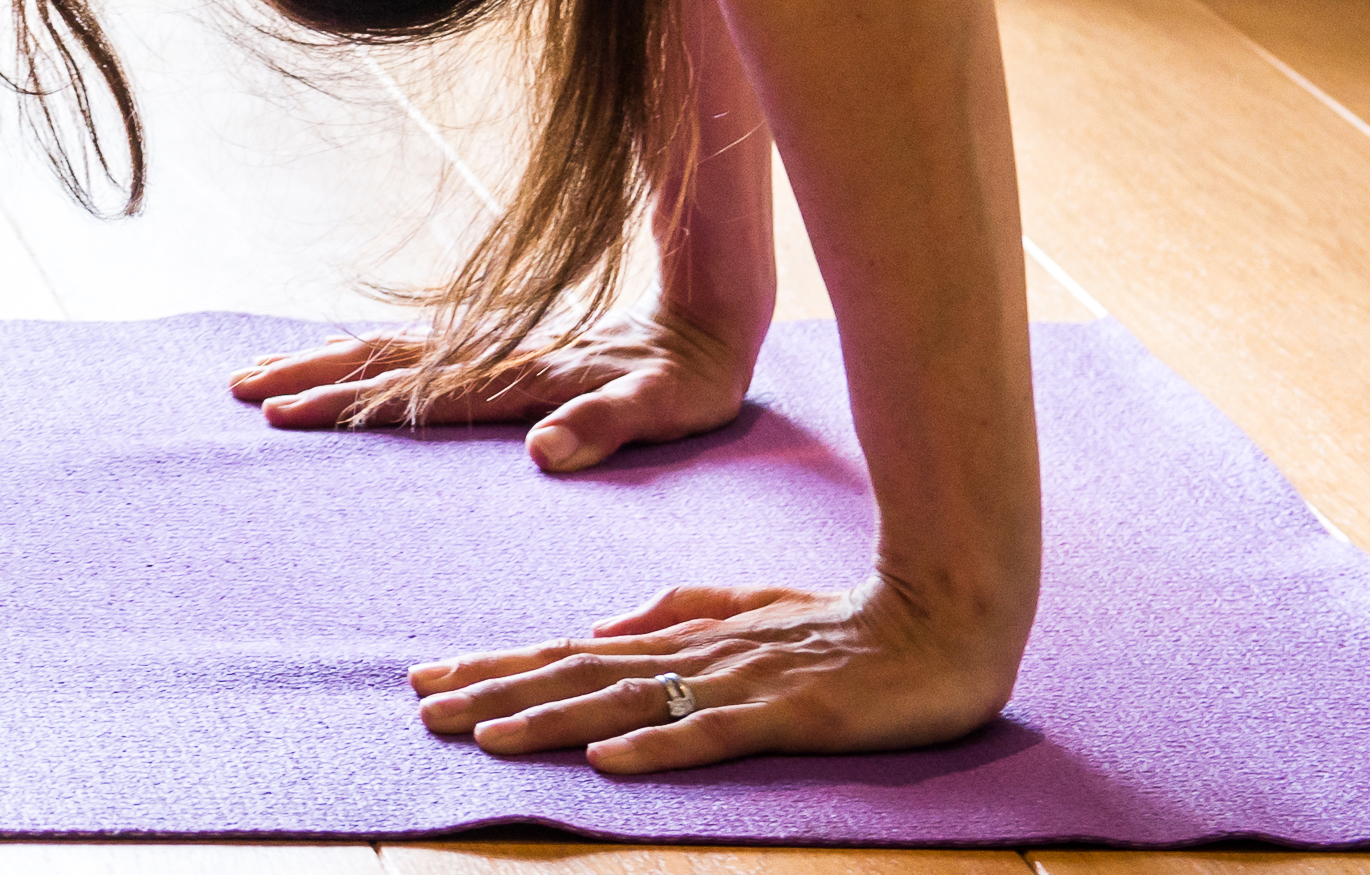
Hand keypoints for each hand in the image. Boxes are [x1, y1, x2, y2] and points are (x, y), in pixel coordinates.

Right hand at [229, 304, 758, 471]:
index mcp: (520, 379)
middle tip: (241, 389)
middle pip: (383, 364)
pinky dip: (365, 354)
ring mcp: (494, 347)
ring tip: (264, 372)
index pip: (416, 396)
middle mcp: (494, 357)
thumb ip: (603, 427)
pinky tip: (340, 359)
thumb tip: (542, 456)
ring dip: (325, 360)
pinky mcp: (503, 348)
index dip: (350, 406)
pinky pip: (416, 350)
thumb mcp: (664, 408)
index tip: (286, 414)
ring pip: (391, 352)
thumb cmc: (691, 375)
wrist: (708, 312)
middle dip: (310, 375)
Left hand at [409, 575, 1021, 770]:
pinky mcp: (789, 714)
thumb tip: (600, 625)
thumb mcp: (748, 609)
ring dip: (551, 721)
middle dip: (497, 695)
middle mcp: (696, 656)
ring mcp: (740, 684)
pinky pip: (714, 734)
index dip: (500, 669)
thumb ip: (677, 611)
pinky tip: (609, 760)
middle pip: (578, 676)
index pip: (572, 653)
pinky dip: (659, 747)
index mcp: (683, 636)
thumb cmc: (845, 623)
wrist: (947, 619)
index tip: (433, 683)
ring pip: (625, 703)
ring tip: (484, 736)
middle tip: (423, 710)